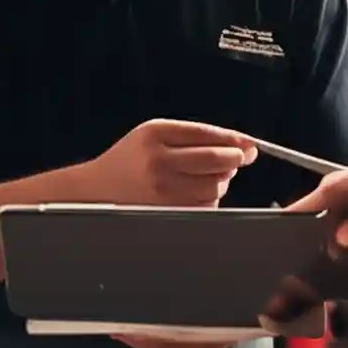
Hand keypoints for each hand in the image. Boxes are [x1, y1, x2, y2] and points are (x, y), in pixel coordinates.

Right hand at [89, 119, 257, 206]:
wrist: (96, 190)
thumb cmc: (133, 160)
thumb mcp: (155, 135)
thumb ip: (195, 136)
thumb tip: (243, 145)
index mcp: (155, 134)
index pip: (207, 134)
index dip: (235, 140)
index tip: (250, 145)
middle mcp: (158, 162)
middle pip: (216, 160)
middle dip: (234, 159)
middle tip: (238, 159)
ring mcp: (161, 191)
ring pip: (215, 187)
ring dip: (221, 182)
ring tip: (207, 177)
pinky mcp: (165, 213)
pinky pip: (205, 208)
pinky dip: (209, 201)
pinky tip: (194, 194)